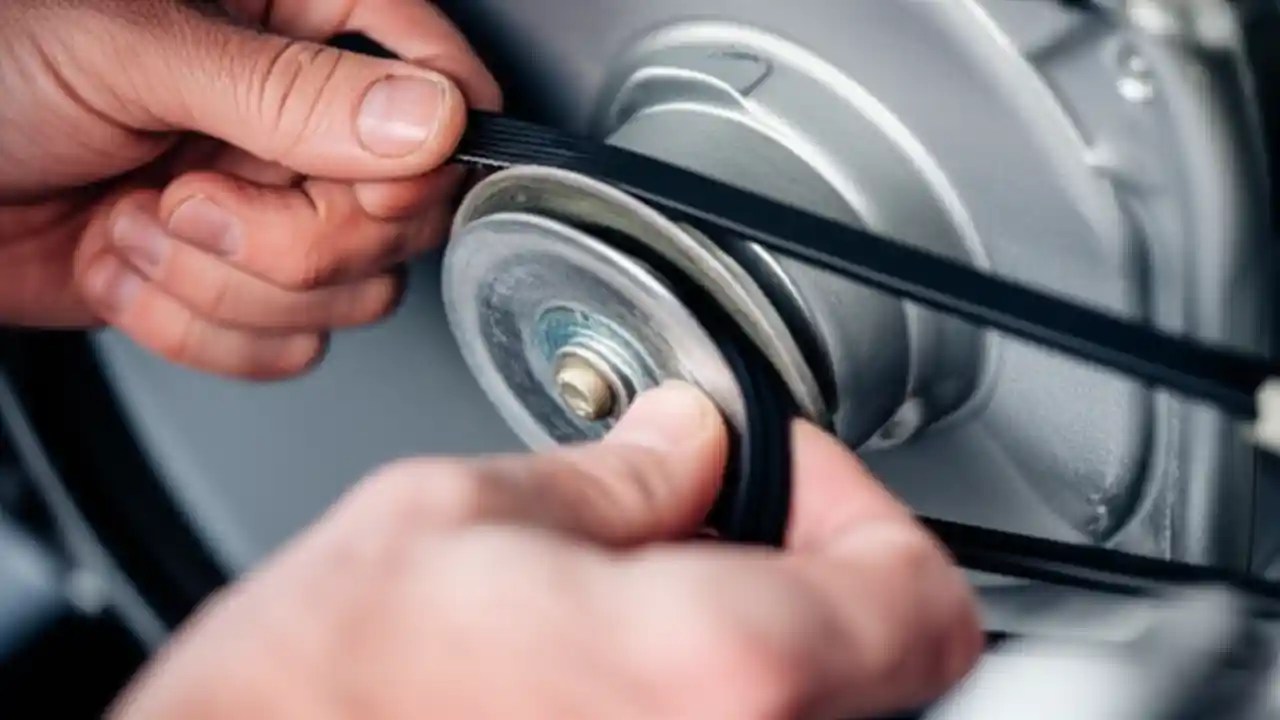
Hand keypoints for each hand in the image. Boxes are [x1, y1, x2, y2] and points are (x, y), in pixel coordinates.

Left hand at [0, 0, 498, 377]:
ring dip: (220, 283)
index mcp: (300, 24)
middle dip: (283, 236)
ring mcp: (276, 211)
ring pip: (352, 295)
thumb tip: (430, 122)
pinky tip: (129, 262)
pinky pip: (289, 347)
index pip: (441, 91)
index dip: (412, 158)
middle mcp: (305, 125)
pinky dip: (193, 328)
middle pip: (403, 219)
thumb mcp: (132, 51)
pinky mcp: (240, 287)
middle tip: (186, 191)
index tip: (344, 180)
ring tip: (136, 219)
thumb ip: (289, 92)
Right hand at [108, 383, 982, 719]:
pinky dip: (720, 696)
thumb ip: (611, 477)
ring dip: (770, 637)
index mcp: (717, 670)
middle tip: (726, 530)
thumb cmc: (309, 698)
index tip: (780, 475)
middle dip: (820, 571)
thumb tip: (684, 444)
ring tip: (656, 602)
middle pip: (893, 665)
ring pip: (826, 712)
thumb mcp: (455, 520)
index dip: (858, 502)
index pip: (919, 591)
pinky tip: (622, 677)